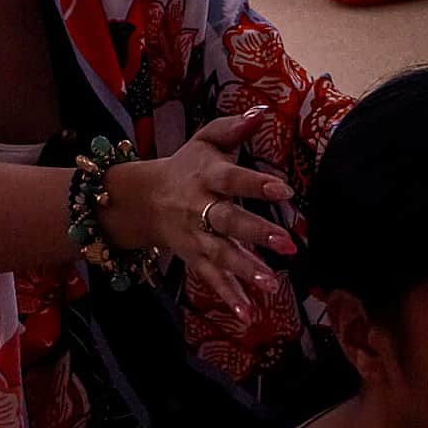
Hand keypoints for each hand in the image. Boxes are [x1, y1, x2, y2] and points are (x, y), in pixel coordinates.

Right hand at [102, 106, 295, 322]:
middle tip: (287, 245)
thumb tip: (261, 111)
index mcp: (206, 176)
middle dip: (255, 233)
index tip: (284, 189)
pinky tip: (249, 315)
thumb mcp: (204, 141)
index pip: (232, 178)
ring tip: (271, 285)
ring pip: (220, 255)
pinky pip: (211, 280)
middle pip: (227, 221)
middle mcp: (199, 208)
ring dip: (244, 271)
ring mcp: (195, 237)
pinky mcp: (194, 258)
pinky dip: (229, 298)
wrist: (141, 198)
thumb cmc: (185, 165)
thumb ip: (232, 128)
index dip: (256, 183)